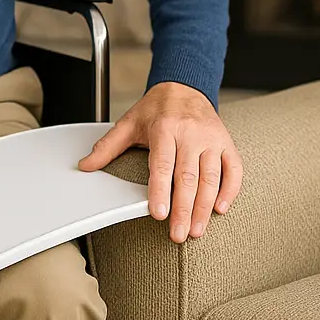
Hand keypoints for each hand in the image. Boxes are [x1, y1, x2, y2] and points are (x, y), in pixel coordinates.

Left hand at [79, 81, 242, 242]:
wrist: (185, 86)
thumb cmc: (156, 109)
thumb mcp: (129, 123)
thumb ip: (107, 146)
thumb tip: (85, 166)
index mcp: (165, 128)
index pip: (162, 164)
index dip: (160, 191)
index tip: (158, 214)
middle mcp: (191, 134)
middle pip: (188, 176)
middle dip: (183, 209)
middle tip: (178, 234)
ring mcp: (212, 138)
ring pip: (211, 177)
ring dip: (205, 207)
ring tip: (196, 230)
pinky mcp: (227, 143)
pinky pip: (234, 169)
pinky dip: (230, 190)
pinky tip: (220, 209)